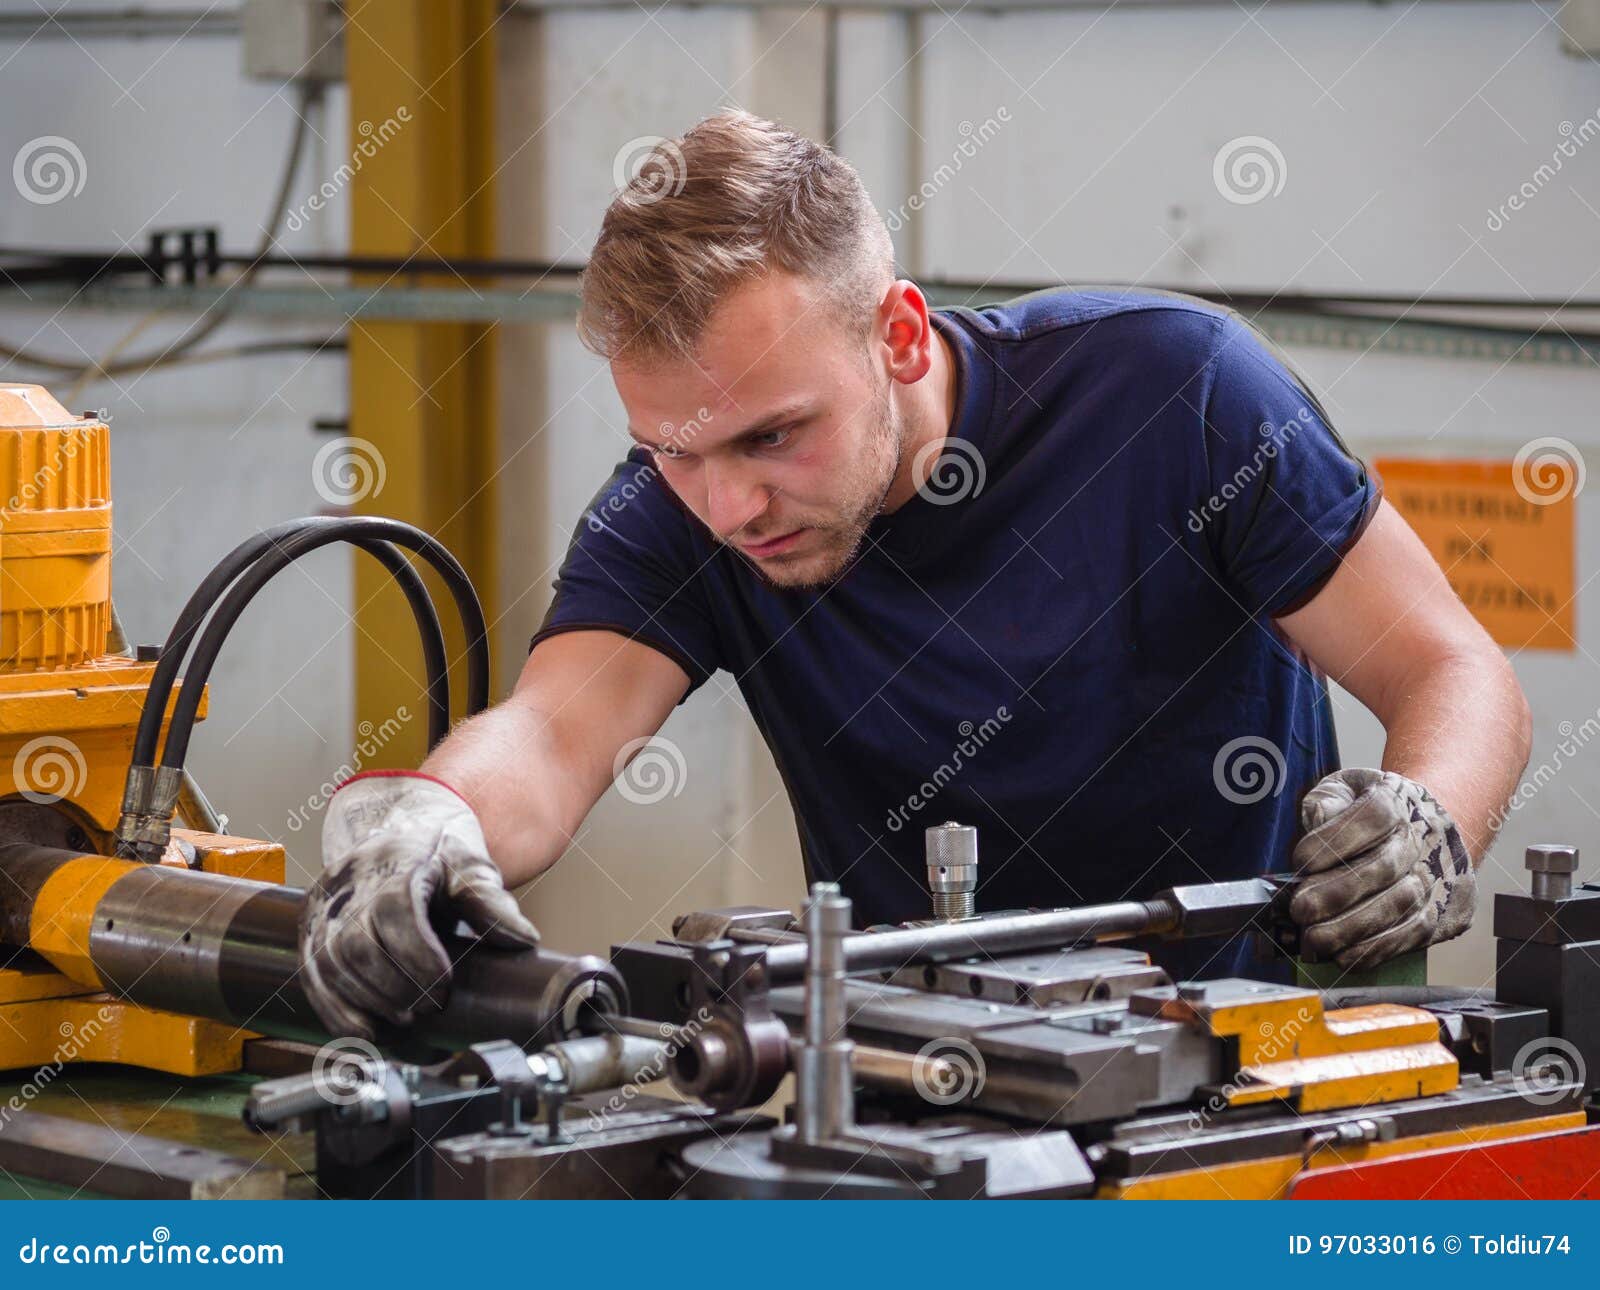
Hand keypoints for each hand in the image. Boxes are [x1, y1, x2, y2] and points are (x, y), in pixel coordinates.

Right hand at [299, 771, 539, 1040]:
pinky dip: (335, 1008)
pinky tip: (364, 1030)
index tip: (444, 985)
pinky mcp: (310, 930)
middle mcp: (349, 884)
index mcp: (394, 863)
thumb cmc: (438, 854)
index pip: (394, 910)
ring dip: (367, 1000)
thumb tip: (524, 939)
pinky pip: (312, 975)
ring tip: (405, 1017)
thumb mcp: (471, 868)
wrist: (395, 831)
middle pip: (357, 943)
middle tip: (428, 1007)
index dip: (417, 955)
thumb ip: (493, 904)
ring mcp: (324, 907)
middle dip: (394, 985)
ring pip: (330, 962)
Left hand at [1288, 768, 1475, 970]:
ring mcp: (1441, 876)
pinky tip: (1344, 955)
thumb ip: (1327, 800)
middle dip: (1336, 893)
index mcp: (1397, 799)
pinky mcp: (1447, 911)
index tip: (1299, 860)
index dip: (1334, 840)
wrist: (1427, 827)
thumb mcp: (1345, 788)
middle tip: (1299, 910)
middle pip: (1384, 867)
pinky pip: (1413, 935)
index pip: (1372, 816)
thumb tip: (1319, 819)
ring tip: (1314, 940)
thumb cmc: (1369, 809)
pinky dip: (1376, 949)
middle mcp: (1425, 837)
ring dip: (1352, 929)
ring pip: (1400, 907)